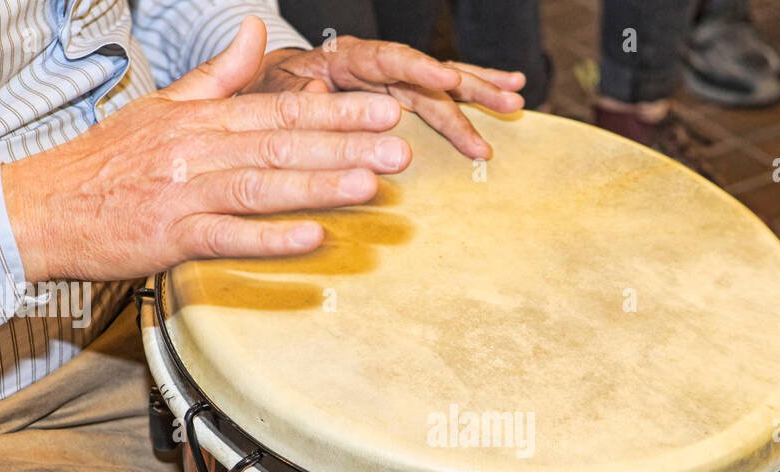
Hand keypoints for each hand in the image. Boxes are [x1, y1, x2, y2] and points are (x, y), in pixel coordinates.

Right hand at [2, 19, 411, 281]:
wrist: (40, 207)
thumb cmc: (107, 162)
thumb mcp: (163, 105)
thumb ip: (219, 74)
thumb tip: (257, 32)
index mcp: (201, 119)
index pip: (279, 110)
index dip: (336, 112)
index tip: (386, 110)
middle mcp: (197, 152)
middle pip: (282, 145)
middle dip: (346, 145)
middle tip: (401, 147)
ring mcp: (184, 195)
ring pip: (262, 187)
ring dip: (319, 186)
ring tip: (372, 185)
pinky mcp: (170, 238)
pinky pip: (227, 238)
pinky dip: (271, 239)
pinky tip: (313, 239)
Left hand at [255, 34, 525, 158]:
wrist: (263, 88)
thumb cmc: (264, 92)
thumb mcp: (269, 95)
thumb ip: (292, 96)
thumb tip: (317, 95)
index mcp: (345, 58)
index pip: (389, 60)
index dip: (420, 70)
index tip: (448, 80)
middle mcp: (375, 66)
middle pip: (428, 75)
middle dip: (469, 90)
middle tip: (505, 106)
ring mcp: (390, 81)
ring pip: (441, 84)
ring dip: (480, 93)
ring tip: (516, 101)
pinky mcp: (399, 96)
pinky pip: (439, 96)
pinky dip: (471, 95)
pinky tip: (506, 93)